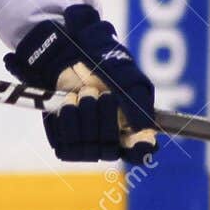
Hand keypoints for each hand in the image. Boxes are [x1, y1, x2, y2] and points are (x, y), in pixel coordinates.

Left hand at [5, 4, 156, 163]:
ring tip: (80, 93)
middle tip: (95, 92)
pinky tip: (68, 102)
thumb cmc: (102, 65)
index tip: (140, 138)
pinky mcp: (63, 143)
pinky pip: (63, 144)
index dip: (141, 149)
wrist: (68, 57)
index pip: (140, 152)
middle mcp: (111, 141)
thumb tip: (146, 128)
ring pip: (86, 149)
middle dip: (102, 116)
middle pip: (109, 150)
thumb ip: (137, 101)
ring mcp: (87, 145)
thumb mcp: (124, 76)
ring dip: (82, 115)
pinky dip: (65, 118)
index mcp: (132, 127)